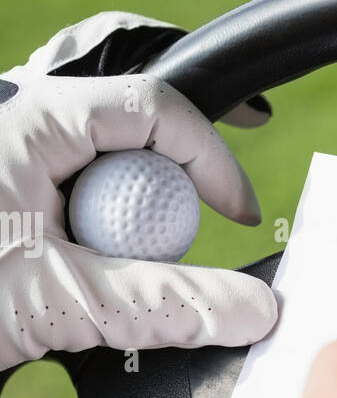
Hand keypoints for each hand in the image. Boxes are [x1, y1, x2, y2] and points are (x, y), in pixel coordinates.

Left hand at [0, 19, 276, 371]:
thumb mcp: (57, 301)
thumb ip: (163, 304)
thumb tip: (250, 310)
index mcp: (29, 115)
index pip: (153, 107)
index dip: (210, 159)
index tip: (237, 216)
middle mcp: (14, 112)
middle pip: (122, 87)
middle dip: (178, 132)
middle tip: (224, 166)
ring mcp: (5, 144)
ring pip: (91, 123)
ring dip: (131, 170)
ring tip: (155, 218)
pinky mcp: (3, 183)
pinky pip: (65, 161)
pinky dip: (95, 202)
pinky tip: (99, 248)